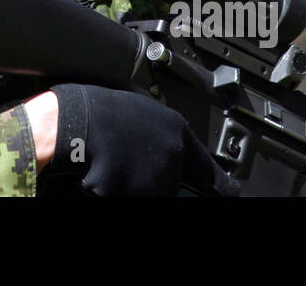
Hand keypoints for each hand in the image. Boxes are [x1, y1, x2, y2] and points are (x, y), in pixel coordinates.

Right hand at [37, 83, 239, 196]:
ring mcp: (157, 177)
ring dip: (137, 185)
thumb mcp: (140, 114)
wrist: (72, 122)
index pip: (209, 170)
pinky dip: (120, 189)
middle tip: (128, 161)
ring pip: (153, 191)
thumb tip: (172, 151)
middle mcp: (174, 155)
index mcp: (176, 130)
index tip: (232, 192)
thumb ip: (162, 134)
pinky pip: (133, 195)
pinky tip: (106, 174)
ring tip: (114, 163)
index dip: (222, 185)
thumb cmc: (97, 111)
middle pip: (174, 183)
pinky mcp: (141, 193)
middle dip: (157, 178)